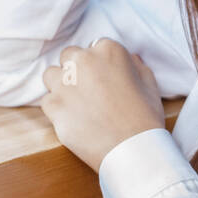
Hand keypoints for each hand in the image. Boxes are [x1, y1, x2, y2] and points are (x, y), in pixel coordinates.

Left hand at [39, 39, 165, 172]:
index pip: (95, 47)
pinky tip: (72, 119)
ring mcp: (65, 83)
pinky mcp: (53, 106)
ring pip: (51, 75)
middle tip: (89, 91)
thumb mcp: (150, 84)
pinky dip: (57, 109)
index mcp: (108, 50)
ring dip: (61, 85)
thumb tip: (130, 59)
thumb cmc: (145, 118)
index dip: (100, 64)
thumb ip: (136, 65)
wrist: (132, 150)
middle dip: (76, 70)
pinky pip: (47, 101)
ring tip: (76, 103)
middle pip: (69, 56)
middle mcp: (83, 61)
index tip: (104, 79)